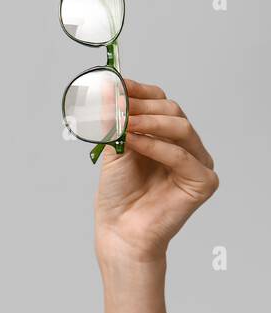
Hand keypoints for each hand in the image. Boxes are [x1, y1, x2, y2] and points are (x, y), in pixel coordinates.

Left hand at [95, 79, 218, 267]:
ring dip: (148, 122)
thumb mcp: (113, 147)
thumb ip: (115, 121)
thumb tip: (109, 90)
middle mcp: (186, 146)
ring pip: (180, 127)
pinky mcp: (203, 182)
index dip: (139, 91)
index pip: (161, 103)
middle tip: (117, 106)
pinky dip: (156, 145)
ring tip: (123, 123)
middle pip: (172, 111)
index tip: (117, 84)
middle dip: (142, 106)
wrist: (120, 228)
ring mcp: (198, 163)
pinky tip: (133, 141)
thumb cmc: (118, 192)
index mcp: (166, 136)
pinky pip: (181, 155)